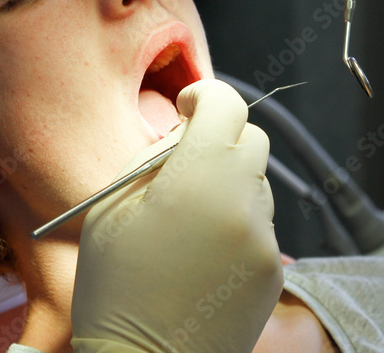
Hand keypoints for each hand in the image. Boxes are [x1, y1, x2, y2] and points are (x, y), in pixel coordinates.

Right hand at [70, 79, 282, 351]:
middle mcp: (242, 202)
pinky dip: (235, 222)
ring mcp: (263, 239)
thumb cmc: (114, 288)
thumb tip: (182, 137)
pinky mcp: (272, 270)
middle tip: (185, 163)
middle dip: (220, 138)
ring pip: (255, 183)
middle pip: (251, 138)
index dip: (204, 95)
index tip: (186, 108)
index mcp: (199, 178)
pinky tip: (201, 253)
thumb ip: (151, 160)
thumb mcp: (110, 210)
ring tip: (187, 219)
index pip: (226, 104)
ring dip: (228, 182)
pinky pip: (259, 224)